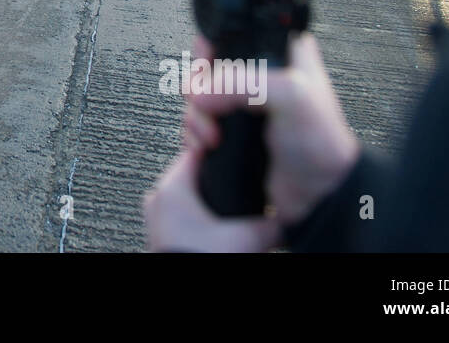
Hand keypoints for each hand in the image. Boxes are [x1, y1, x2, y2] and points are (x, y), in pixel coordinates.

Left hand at [145, 149, 281, 251]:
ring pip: (187, 199)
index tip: (238, 151)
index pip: (197, 152)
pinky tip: (218, 230)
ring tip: (232, 210)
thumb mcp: (246, 238)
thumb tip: (291, 220)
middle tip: (241, 184)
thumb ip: (272, 223)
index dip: (220, 149)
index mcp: (171, 187)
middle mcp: (158, 199)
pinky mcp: (162, 238)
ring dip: (208, 202)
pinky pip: (183, 219)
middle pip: (193, 175)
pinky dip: (200, 220)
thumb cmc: (200, 260)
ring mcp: (157, 220)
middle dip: (218, 180)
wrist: (185, 297)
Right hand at [146, 32, 361, 251]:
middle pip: (206, 64)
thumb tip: (202, 92)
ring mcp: (242, 100)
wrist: (317, 193)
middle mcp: (258, 71)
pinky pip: (196, 120)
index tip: (210, 73)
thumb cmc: (320, 142)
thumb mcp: (291, 95)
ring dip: (196, 117)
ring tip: (213, 135)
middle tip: (209, 106)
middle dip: (198, 89)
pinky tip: (209, 144)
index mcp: (278, 50)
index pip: (230, 33)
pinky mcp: (230, 126)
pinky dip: (194, 133)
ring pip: (197, 94)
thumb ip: (243, 83)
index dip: (211, 50)